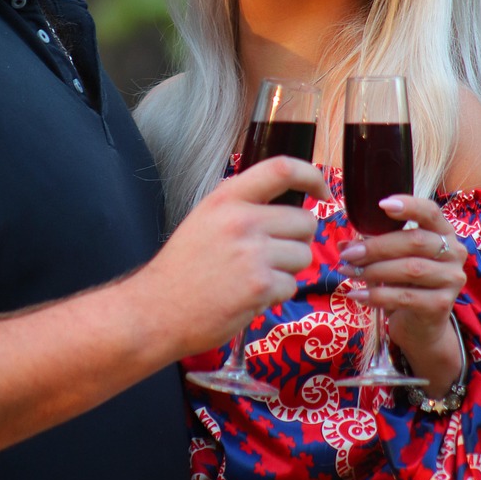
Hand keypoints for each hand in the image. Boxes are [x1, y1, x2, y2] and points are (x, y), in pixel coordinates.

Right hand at [132, 156, 327, 359]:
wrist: (156, 310)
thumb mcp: (205, 219)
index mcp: (226, 198)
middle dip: (298, 240)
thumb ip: (242, 206)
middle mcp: (241, 220)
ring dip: (288, 270)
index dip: (311, 176)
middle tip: (272, 255)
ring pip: (304, 255)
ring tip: (254, 277)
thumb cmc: (182, 269)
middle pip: (305, 221)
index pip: (281, 169)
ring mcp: (252, 253)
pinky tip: (249, 296)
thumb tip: (288, 203)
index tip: (323, 191)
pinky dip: (277, 294)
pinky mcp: (259, 285)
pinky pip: (292, 285)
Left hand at [339, 193, 466, 390]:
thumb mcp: (390, 260)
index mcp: (443, 232)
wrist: (421, 325)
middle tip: (348, 254)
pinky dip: (376, 295)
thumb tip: (344, 245)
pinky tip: (357, 295)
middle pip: (415, 241)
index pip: (431, 212)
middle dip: (376, 247)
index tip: (381, 204)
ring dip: (373, 270)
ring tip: (348, 273)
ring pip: (410, 269)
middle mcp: (454, 253)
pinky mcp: (442, 305)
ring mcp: (451, 280)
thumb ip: (371, 247)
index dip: (409, 205)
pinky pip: (405, 297)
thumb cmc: (405, 283)